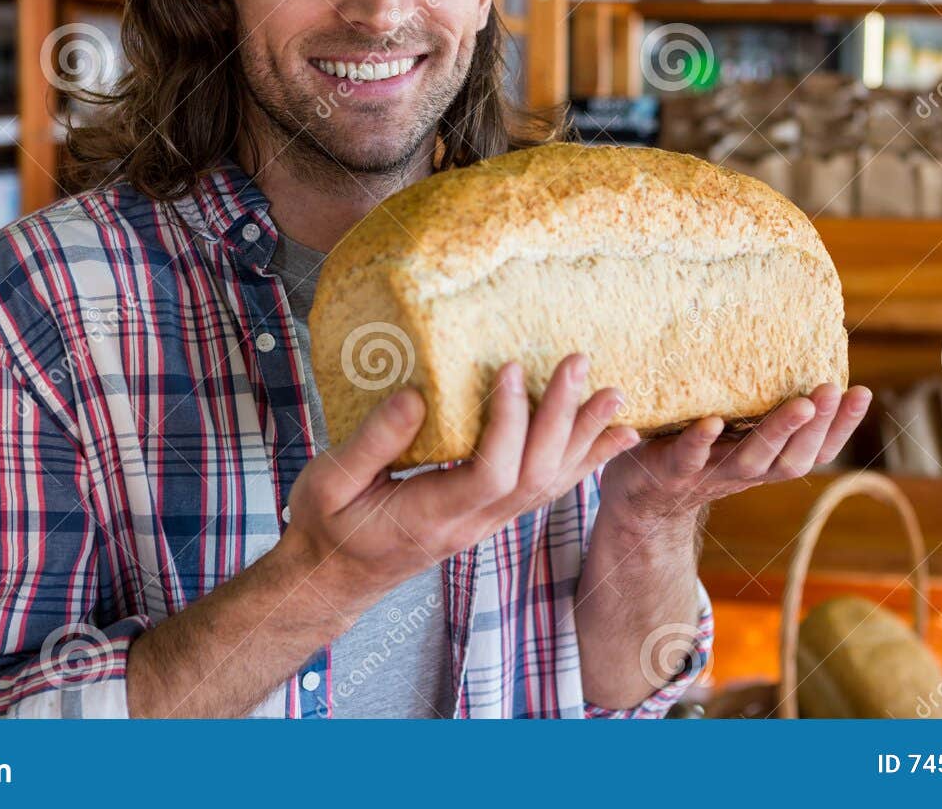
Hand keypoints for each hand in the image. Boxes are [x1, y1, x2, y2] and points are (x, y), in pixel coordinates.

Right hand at [283, 354, 638, 602]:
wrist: (332, 579)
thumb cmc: (325, 528)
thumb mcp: (330, 482)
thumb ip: (374, 442)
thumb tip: (415, 396)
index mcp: (432, 515)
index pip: (491, 473)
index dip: (509, 422)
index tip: (510, 368)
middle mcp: (471, 524)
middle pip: (536, 475)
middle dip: (562, 417)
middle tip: (578, 363)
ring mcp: (485, 524)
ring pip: (550, 486)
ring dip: (583, 438)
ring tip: (615, 396)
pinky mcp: (489, 516)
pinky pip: (545, 490)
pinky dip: (580, 462)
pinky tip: (605, 439)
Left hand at [595, 383, 872, 531]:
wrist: (638, 493)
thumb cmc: (692, 445)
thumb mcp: (732, 425)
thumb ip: (756, 399)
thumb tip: (788, 339)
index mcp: (766, 458)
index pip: (815, 448)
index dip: (841, 427)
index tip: (862, 393)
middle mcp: (745, 471)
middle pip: (792, 458)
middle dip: (818, 426)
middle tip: (833, 391)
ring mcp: (709, 473)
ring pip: (751, 461)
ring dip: (778, 433)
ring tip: (801, 403)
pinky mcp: (670, 470)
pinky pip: (688, 458)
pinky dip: (702, 442)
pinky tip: (712, 421)